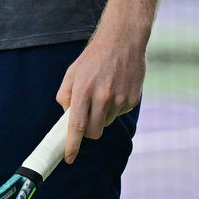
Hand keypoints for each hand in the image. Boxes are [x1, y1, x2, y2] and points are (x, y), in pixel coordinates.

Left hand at [54, 27, 145, 163]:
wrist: (122, 41)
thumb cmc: (94, 57)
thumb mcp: (72, 71)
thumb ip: (66, 94)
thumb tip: (67, 115)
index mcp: (84, 90)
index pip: (77, 125)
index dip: (72, 145)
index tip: (69, 158)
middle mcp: (102, 96)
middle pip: (94, 131)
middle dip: (88, 132)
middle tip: (86, 119)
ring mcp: (119, 99)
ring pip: (107, 122)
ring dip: (102, 115)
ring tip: (103, 91)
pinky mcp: (132, 100)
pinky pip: (119, 113)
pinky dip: (114, 107)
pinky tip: (115, 87)